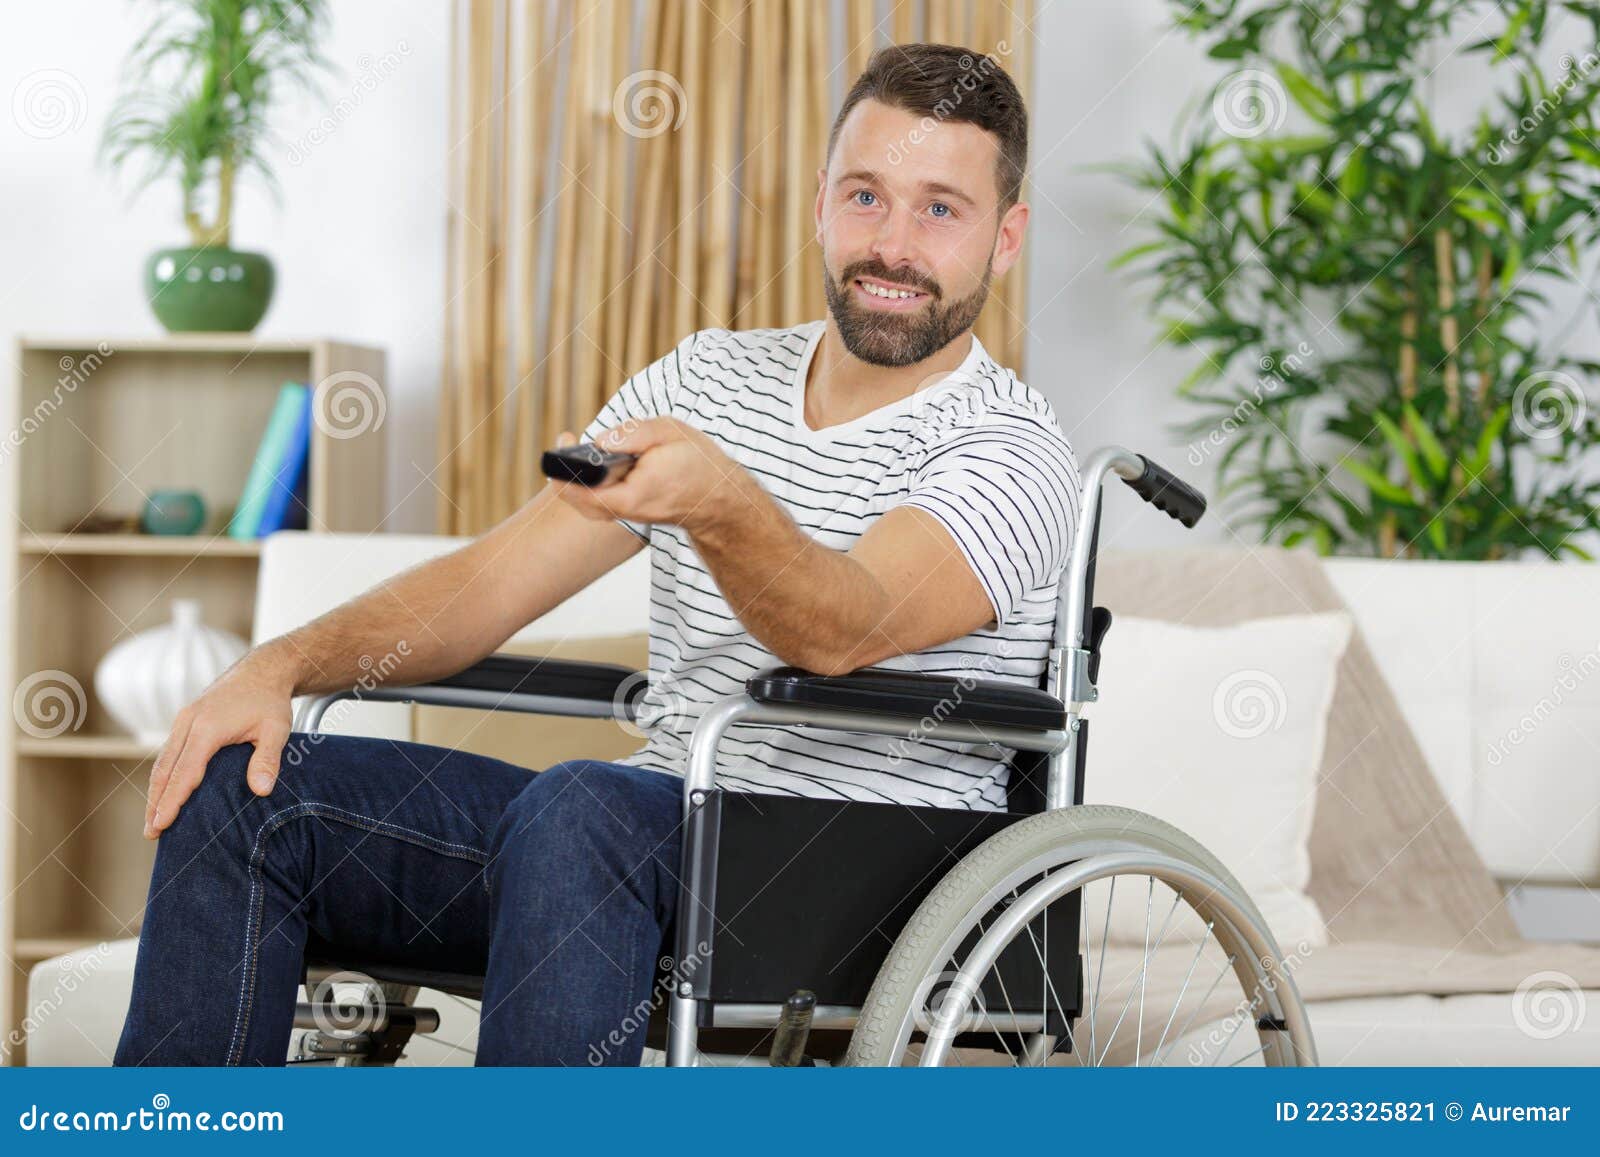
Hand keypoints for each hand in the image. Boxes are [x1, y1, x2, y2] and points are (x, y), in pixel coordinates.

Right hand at [143, 652, 296, 838]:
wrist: (263, 670)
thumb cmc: (270, 701)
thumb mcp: (277, 730)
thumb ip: (267, 760)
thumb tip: (261, 791)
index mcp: (207, 728)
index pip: (184, 772)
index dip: (171, 801)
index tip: (160, 825)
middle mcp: (188, 724)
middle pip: (165, 770)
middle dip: (156, 803)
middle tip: (151, 833)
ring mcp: (184, 721)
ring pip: (163, 761)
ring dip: (156, 791)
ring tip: (153, 820)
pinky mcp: (186, 720)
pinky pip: (169, 752)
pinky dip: (164, 774)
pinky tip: (165, 792)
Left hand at [550, 419, 753, 535]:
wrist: (720, 499)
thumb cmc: (699, 464)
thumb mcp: (670, 433)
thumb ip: (633, 433)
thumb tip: (600, 439)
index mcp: (634, 492)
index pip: (584, 489)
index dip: (567, 467)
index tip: (566, 438)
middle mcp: (627, 509)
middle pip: (579, 501)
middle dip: (564, 474)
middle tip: (566, 441)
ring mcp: (629, 514)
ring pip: (587, 505)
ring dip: (574, 482)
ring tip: (574, 451)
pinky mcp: (632, 512)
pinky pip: (600, 505)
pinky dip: (588, 488)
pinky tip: (592, 467)